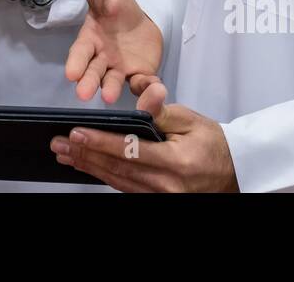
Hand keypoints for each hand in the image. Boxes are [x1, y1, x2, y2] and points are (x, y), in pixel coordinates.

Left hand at [49, 80, 238, 192]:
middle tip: (59, 144)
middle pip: (117, 169)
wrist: (235, 171)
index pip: (129, 150)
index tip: (76, 133)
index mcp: (176, 161)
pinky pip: (126, 189)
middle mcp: (167, 184)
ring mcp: (162, 197)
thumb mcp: (190, 119)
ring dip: (89, 167)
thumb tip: (143, 92)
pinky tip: (88, 167)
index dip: (100, 142)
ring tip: (66, 155)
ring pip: (118, 181)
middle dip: (85, 155)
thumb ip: (161, 110)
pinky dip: (105, 177)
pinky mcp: (157, 200)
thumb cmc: (212, 143)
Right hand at [65, 0, 163, 102]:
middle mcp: (102, 58)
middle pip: (93, 72)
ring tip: (109, 97)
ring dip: (111, 89)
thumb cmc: (116, 6)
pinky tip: (151, 89)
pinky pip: (141, 83)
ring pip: (113, 81)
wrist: (140, 17)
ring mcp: (120, 68)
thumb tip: (110, 4)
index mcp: (90, 39)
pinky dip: (146, 88)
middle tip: (83, 94)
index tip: (71, 74)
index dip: (75, 63)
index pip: (80, 52)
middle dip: (88, 82)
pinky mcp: (139, 73)